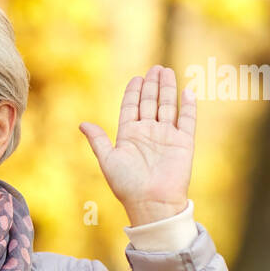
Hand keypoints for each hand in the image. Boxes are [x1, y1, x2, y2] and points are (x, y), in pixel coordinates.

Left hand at [78, 64, 195, 225]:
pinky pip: (187, 120)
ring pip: (168, 107)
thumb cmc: (126, 184)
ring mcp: (167, 136)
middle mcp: (148, 133)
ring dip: (168, 89)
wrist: (151, 202)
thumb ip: (98, 140)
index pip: (131, 108)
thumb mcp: (107, 160)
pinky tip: (187, 91)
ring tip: (167, 72)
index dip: (134, 93)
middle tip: (155, 68)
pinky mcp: (184, 142)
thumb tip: (82, 124)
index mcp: (129, 136)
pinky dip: (188, 106)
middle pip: (150, 103)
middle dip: (152, 86)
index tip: (136, 78)